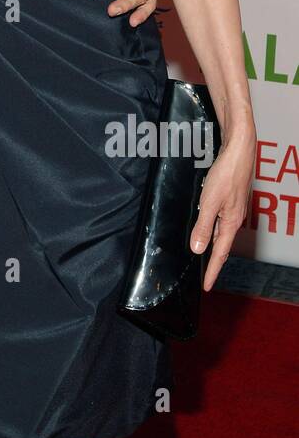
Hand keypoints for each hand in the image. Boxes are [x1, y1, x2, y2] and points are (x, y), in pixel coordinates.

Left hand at [190, 130, 255, 290]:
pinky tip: (205, 223)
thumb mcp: (209, 201)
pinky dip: (211, 226)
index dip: (212, 271)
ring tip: (203, 255)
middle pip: (221, 245)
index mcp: (230, 223)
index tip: (207, 286)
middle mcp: (234, 218)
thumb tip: (198, 249)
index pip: (220, 253)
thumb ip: (203, 226)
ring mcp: (233, 208)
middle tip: (205, 275)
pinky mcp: (230, 198)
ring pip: (220, 231)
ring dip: (212, 243)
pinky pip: (219, 218)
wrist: (239, 150)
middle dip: (213, 260)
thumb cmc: (226, 174)